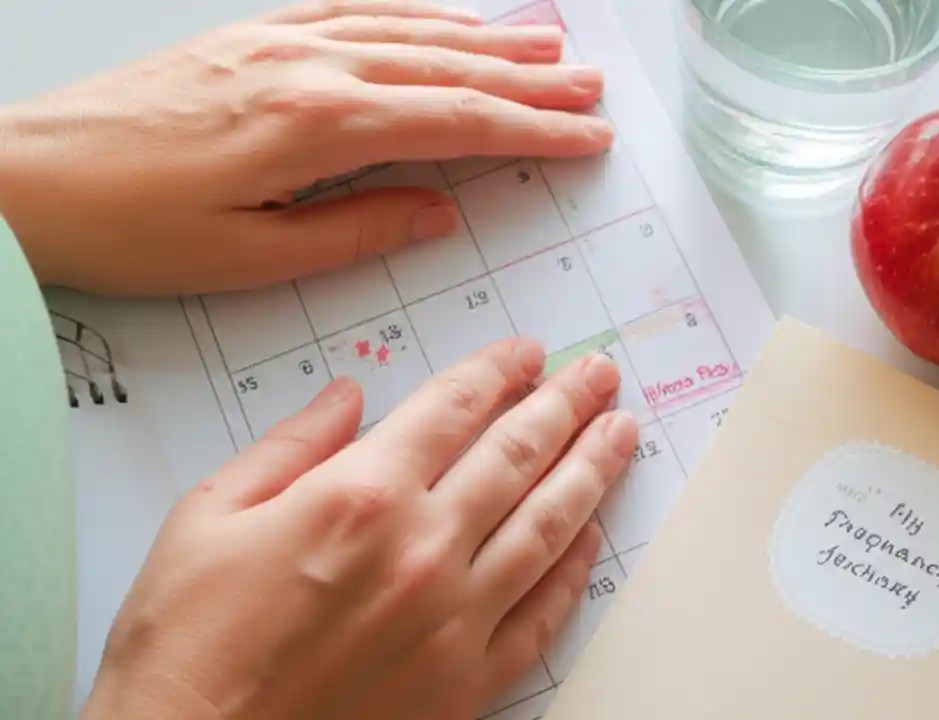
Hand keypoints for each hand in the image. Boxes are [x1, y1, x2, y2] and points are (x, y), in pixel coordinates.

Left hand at [0, 0, 610, 296]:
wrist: (23, 176)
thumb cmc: (125, 226)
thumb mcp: (249, 257)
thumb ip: (357, 229)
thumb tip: (439, 209)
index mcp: (314, 124)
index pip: (453, 121)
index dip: (531, 129)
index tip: (587, 136)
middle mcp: (307, 64)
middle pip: (446, 65)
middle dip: (529, 78)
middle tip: (593, 86)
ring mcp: (279, 39)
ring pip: (409, 29)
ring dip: (486, 37)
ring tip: (549, 44)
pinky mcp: (250, 34)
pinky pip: (353, 8)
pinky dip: (414, 10)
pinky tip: (446, 16)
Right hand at [80, 339, 638, 719]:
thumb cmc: (187, 647)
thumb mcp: (207, 518)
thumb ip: (288, 446)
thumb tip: (345, 396)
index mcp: (359, 496)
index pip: (452, 409)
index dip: (496, 371)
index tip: (527, 353)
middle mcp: (422, 548)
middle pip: (517, 454)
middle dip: (565, 405)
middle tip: (597, 375)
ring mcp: (455, 618)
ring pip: (548, 524)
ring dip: (592, 469)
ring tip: (621, 434)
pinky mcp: (467, 682)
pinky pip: (542, 613)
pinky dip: (574, 569)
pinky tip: (592, 536)